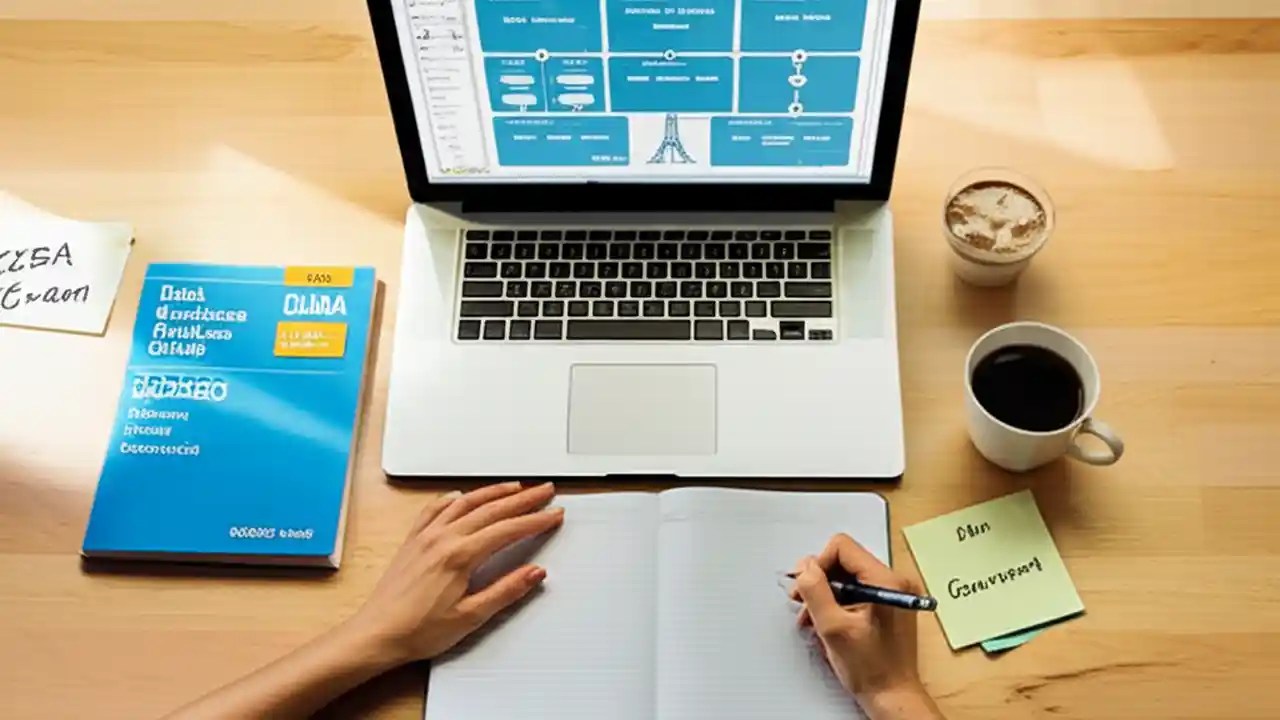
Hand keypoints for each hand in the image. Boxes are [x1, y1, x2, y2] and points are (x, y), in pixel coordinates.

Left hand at [344, 481, 564, 665]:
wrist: (377, 634)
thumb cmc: (418, 630)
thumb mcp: (471, 617)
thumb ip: (506, 590)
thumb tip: (534, 572)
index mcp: (459, 555)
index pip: (508, 530)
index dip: (535, 521)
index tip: (554, 514)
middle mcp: (442, 538)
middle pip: (492, 509)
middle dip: (523, 499)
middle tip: (545, 491)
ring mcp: (425, 536)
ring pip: (465, 502)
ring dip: (493, 492)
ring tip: (515, 487)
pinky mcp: (413, 540)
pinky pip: (435, 508)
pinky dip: (454, 498)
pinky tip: (461, 496)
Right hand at [790, 534, 942, 719]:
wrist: (892, 695)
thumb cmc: (871, 668)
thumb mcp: (833, 627)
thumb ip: (815, 590)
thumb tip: (804, 566)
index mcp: (886, 581)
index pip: (843, 547)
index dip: (818, 564)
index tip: (807, 588)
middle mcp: (893, 581)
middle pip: (844, 561)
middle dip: (820, 581)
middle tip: (804, 604)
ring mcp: (892, 593)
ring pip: (848, 576)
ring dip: (826, 594)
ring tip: (813, 618)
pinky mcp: (887, 604)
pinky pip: (857, 591)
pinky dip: (838, 603)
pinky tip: (827, 622)